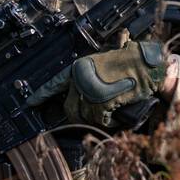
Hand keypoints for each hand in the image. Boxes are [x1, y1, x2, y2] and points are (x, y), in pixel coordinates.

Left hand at [48, 40, 179, 127]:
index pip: (55, 83)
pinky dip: (108, 122)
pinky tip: (115, 117)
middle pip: (69, 108)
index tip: (31, 103)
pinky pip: (99, 120)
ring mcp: (89, 92)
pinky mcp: (101, 104)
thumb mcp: (109, 57)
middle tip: (93, 115)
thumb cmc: (133, 60)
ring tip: (109, 113)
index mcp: (79, 67)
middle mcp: (79, 79)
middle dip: (79, 115)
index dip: (43, 94)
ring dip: (97, 119)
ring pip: (85, 117)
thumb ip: (97, 67)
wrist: (148, 65)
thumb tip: (92, 78)